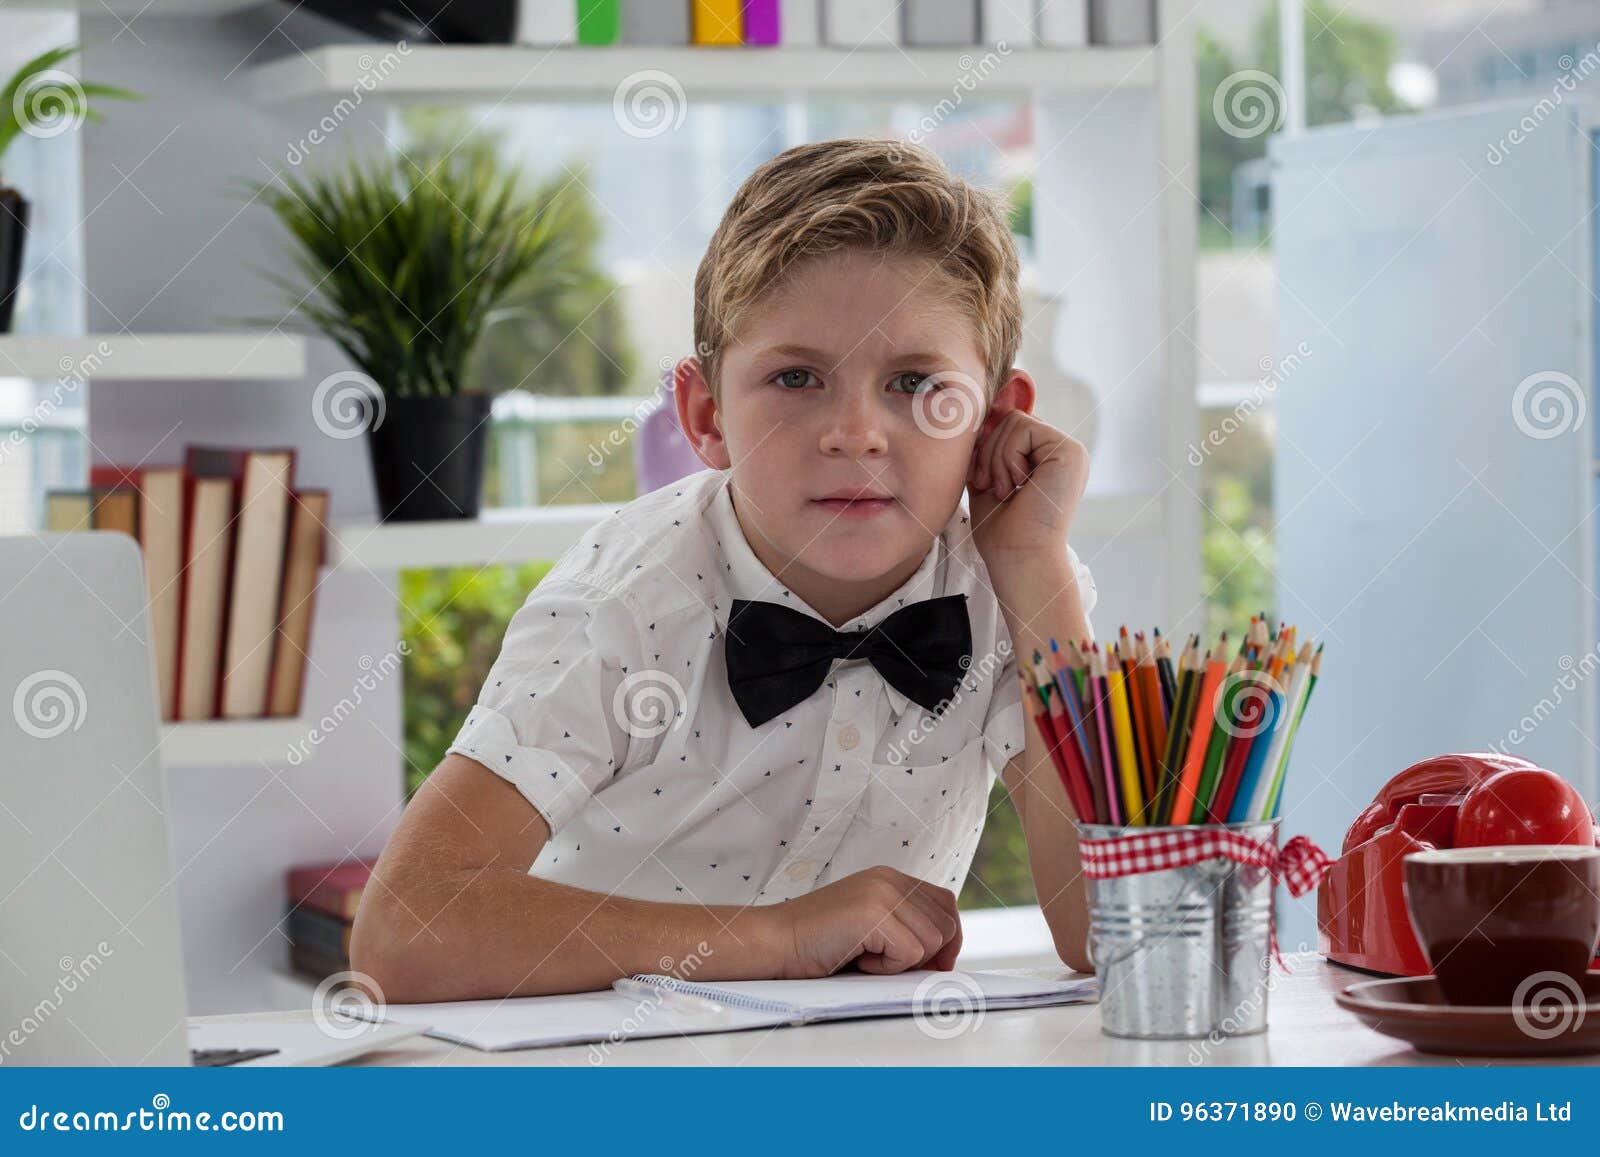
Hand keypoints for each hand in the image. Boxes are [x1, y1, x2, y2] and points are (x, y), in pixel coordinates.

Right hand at [761, 866, 961, 977]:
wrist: (774, 942)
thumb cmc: (818, 944)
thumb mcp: (871, 926)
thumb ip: (905, 928)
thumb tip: (946, 959)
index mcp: (890, 877)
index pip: (946, 905)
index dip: (946, 940)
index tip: (929, 964)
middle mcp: (890, 878)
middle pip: (947, 925)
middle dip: (925, 956)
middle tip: (884, 962)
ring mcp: (883, 892)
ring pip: (933, 942)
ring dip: (902, 962)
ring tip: (865, 956)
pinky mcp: (875, 912)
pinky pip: (910, 954)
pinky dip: (887, 968)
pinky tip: (858, 959)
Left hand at [965, 410, 1088, 566]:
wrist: (1017, 557)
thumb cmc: (1000, 529)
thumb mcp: (987, 477)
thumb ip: (989, 447)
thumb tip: (984, 411)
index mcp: (1045, 458)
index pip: (1009, 426)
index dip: (987, 448)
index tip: (981, 480)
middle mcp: (1061, 452)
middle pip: (1009, 419)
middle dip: (989, 454)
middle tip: (996, 489)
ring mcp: (1069, 450)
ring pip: (1013, 421)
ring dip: (997, 459)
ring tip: (1007, 491)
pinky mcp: (1070, 450)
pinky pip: (1022, 427)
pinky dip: (1008, 458)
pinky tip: (1019, 486)